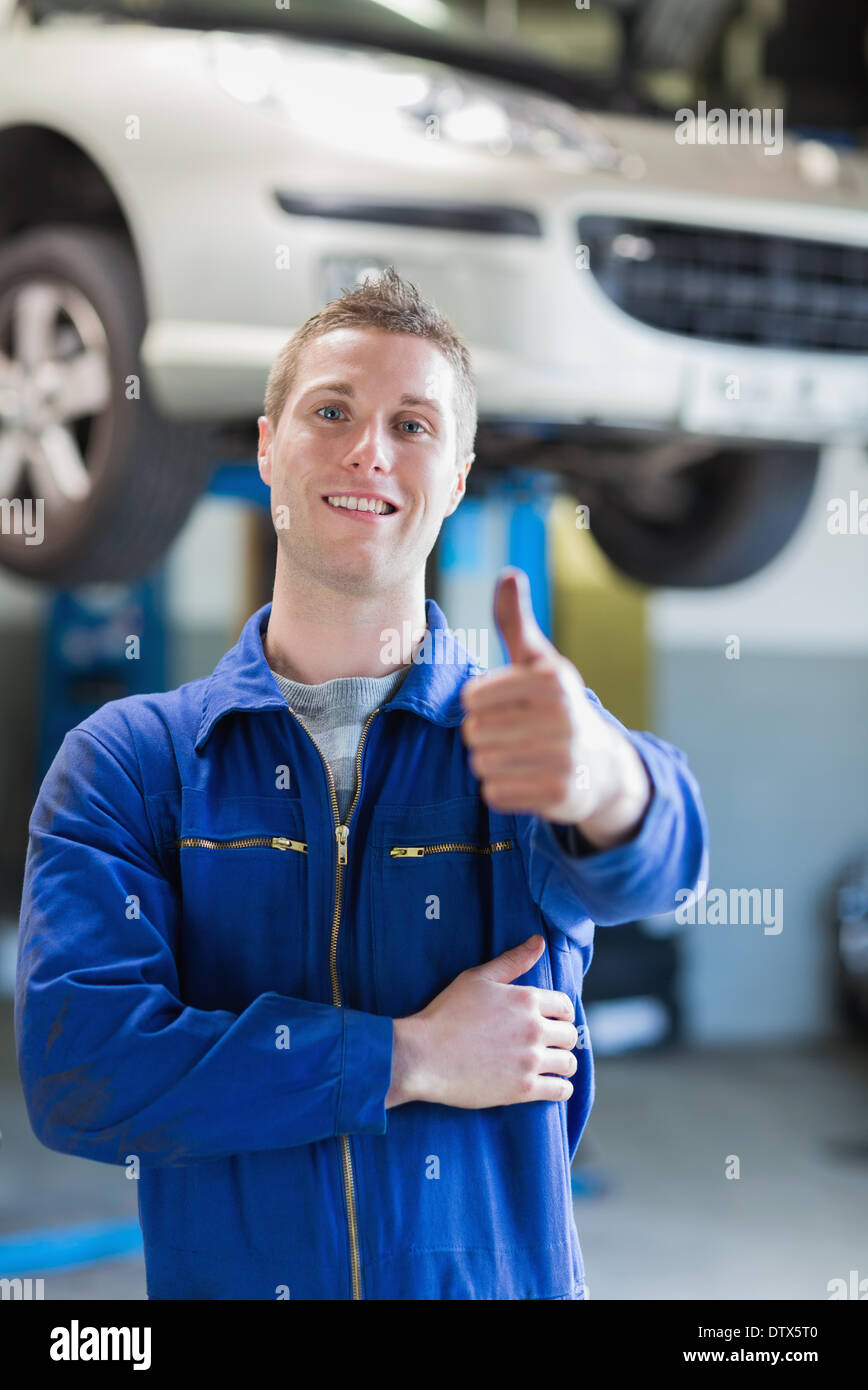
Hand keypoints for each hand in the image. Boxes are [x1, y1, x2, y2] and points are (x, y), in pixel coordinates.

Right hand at [386, 935, 578, 1108]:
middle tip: (548, 1044)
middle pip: (571, 1035)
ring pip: (569, 1063)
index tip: (552, 1021)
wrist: (422, 1055)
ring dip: (562, 1063)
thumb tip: (539, 941)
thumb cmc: (445, 1014)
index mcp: (526, 999)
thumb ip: (512, 960)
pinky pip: (561, 1091)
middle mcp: (533, 1029)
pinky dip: (561, 1089)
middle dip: (562, 1038)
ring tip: (550, 1065)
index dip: (561, 1013)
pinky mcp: (523, 1089)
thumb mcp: (476, 978)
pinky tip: (550, 1085)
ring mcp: (530, 1060)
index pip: (565, 1006)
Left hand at [459, 567, 650, 840]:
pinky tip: (526, 780)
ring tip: (520, 757)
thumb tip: (509, 573)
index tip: (506, 706)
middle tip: (514, 735)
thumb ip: (515, 621)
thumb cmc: (557, 707)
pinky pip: (496, 793)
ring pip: (482, 764)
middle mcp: (561, 716)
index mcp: (551, 679)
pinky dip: (502, 790)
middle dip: (485, 736)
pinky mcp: (559, 793)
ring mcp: (563, 756)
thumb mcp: (539, 662)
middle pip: (474, 732)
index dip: (480, 705)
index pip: (472, 697)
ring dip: (492, 764)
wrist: (604, 767)